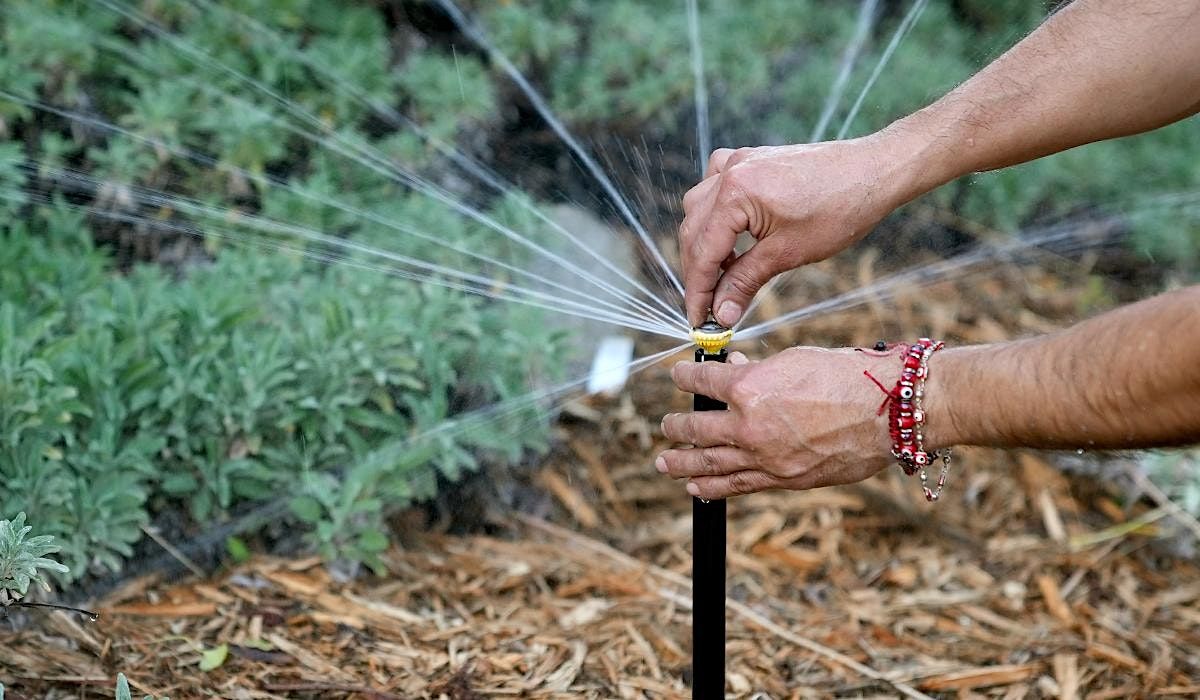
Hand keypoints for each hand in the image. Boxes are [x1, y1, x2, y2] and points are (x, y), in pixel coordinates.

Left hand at [656, 348, 895, 499]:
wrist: (888, 413)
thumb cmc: (846, 377)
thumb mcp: (795, 360)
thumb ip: (759, 369)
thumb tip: (737, 366)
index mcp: (749, 387)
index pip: (702, 382)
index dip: (685, 378)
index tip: (677, 377)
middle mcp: (749, 425)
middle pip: (697, 428)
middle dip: (676, 427)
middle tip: (665, 426)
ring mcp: (764, 457)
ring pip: (710, 462)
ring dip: (682, 462)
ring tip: (664, 462)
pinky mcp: (782, 479)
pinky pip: (738, 485)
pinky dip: (713, 487)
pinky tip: (696, 487)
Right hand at [679, 136, 910, 326]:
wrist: (875, 172)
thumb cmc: (840, 210)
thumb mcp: (788, 254)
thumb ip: (745, 281)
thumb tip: (720, 314)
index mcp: (736, 193)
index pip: (702, 252)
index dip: (697, 292)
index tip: (698, 321)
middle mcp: (730, 172)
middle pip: (694, 231)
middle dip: (699, 272)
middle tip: (709, 307)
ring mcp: (739, 161)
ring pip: (698, 208)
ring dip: (705, 243)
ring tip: (724, 274)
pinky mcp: (751, 160)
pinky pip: (715, 185)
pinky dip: (715, 212)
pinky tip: (730, 230)